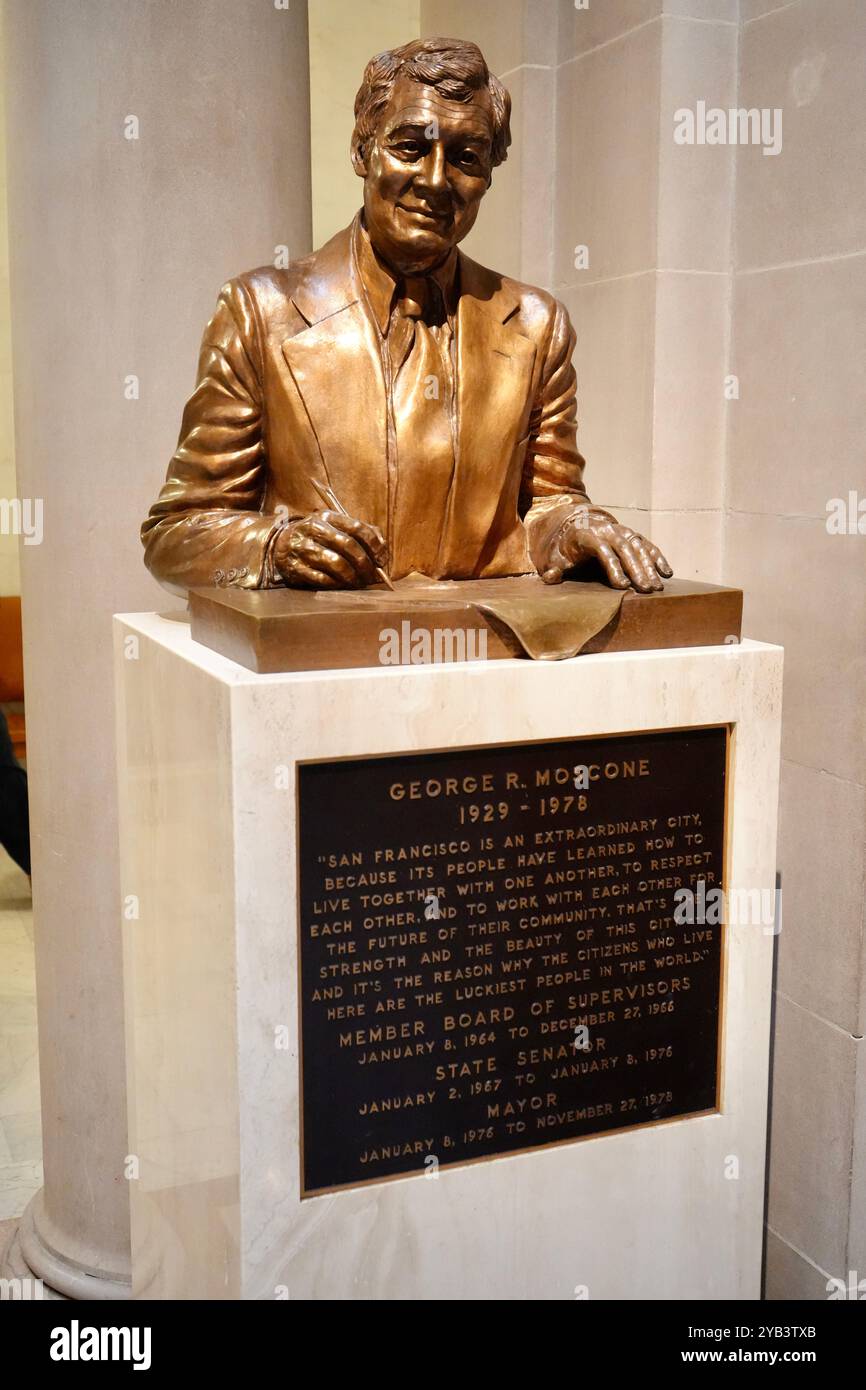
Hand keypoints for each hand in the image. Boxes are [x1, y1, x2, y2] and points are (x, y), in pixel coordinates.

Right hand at [274, 510, 388, 588]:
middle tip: (372, 576)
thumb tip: (382, 548)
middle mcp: (313, 529)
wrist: (282, 545)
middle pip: (348, 546)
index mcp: (327, 517)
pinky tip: (342, 585)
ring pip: (336, 564)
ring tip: (358, 583)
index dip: (374, 545)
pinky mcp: (295, 567)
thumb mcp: (335, 527)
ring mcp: (302, 548)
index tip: (381, 560)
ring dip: (352, 577)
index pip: (357, 527)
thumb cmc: (317, 538)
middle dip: (365, 564)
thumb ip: (361, 533)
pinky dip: (336, 584)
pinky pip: (322, 579)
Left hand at [539, 507, 672, 592]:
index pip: (602, 549)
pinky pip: (647, 545)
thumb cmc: (565, 548)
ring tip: (657, 586)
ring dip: (650, 566)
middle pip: (624, 548)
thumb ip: (554, 569)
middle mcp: (607, 530)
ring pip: (638, 546)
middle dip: (637, 569)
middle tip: (646, 589)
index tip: (622, 585)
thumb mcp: (554, 557)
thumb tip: (551, 578)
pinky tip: (666, 572)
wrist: (573, 523)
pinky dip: (657, 557)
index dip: (612, 567)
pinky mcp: (631, 535)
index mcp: (586, 534)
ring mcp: (621, 531)